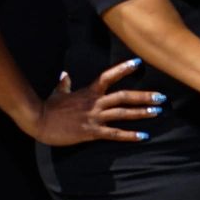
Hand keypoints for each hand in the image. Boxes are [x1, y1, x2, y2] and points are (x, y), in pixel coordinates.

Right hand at [32, 58, 161, 145]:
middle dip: (143, 96)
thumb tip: (64, 74)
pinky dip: (130, 135)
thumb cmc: (48, 107)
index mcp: (88, 92)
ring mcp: (94, 117)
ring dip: (141, 113)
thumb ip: (64, 84)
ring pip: (122, 113)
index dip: (123, 69)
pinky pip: (114, 133)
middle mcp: (95, 103)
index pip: (109, 76)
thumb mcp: (58, 93)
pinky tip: (143, 136)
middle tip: (161, 97)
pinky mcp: (91, 132)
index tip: (138, 63)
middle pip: (123, 97)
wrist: (38, 121)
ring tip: (157, 111)